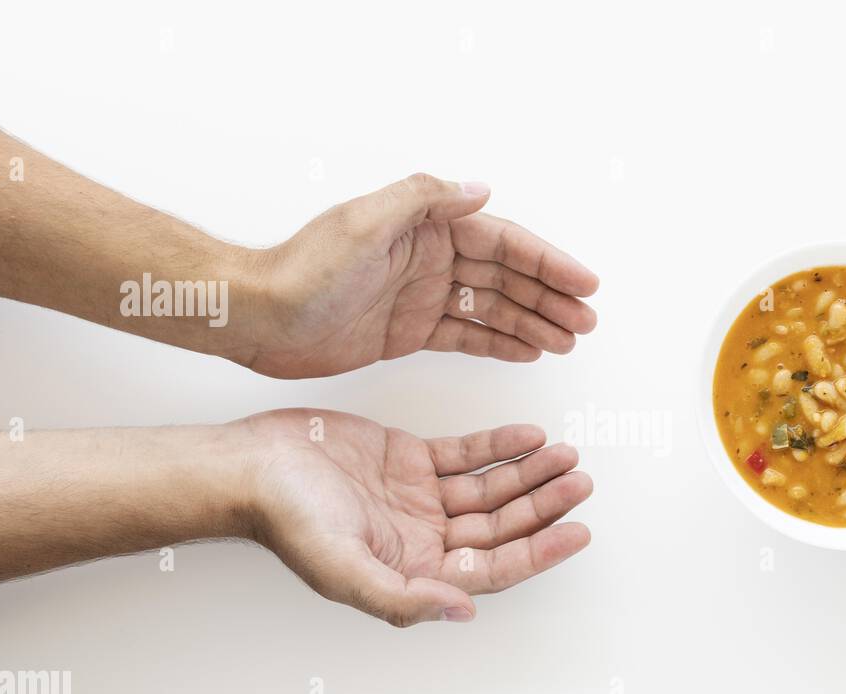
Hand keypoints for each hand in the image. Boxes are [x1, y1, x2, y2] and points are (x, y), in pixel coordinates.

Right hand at [237, 409, 591, 625]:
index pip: (493, 568)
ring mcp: (421, 500)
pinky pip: (467, 455)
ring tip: (567, 456)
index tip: (578, 532)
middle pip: (502, 527)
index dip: (539, 552)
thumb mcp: (342, 569)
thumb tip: (462, 611)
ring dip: (530, 475)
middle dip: (545, 507)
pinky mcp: (411, 461)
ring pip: (492, 489)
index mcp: (415, 573)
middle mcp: (425, 540)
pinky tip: (529, 435)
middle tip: (581, 484)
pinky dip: (500, 446)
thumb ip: (402, 597)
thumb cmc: (287, 521)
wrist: (252, 466)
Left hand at [245, 175, 599, 377]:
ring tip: (569, 339)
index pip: (501, 243)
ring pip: (492, 309)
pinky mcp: (408, 333)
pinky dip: (498, 343)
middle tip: (586, 320)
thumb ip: (424, 200)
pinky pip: (465, 336)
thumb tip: (480, 191)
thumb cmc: (303, 270)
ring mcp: (421, 297)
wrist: (260, 317)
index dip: (546, 262)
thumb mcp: (364, 222)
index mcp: (424, 227)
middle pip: (505, 278)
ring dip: (533, 322)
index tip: (583, 281)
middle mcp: (429, 258)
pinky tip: (528, 350)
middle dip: (550, 297)